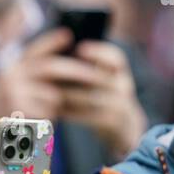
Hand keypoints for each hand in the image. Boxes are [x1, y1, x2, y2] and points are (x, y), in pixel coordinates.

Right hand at [0, 29, 77, 144]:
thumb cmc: (7, 103)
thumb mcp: (14, 79)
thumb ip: (34, 68)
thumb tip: (65, 51)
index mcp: (12, 65)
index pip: (36, 48)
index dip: (53, 41)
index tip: (69, 35)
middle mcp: (11, 76)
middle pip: (51, 68)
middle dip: (76, 70)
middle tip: (95, 74)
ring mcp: (15, 95)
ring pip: (54, 95)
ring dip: (60, 102)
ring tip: (54, 108)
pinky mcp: (21, 115)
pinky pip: (48, 114)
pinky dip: (51, 118)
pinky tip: (42, 120)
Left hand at [57, 40, 146, 158]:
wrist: (124, 124)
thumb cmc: (105, 93)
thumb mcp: (105, 77)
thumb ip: (89, 65)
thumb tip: (63, 50)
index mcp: (120, 72)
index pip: (115, 59)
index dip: (98, 53)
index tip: (79, 49)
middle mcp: (122, 86)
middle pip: (100, 78)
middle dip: (75, 74)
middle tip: (52, 72)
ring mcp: (118, 105)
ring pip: (91, 99)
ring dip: (68, 95)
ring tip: (49, 93)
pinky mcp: (111, 123)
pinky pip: (88, 116)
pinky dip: (70, 112)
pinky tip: (55, 110)